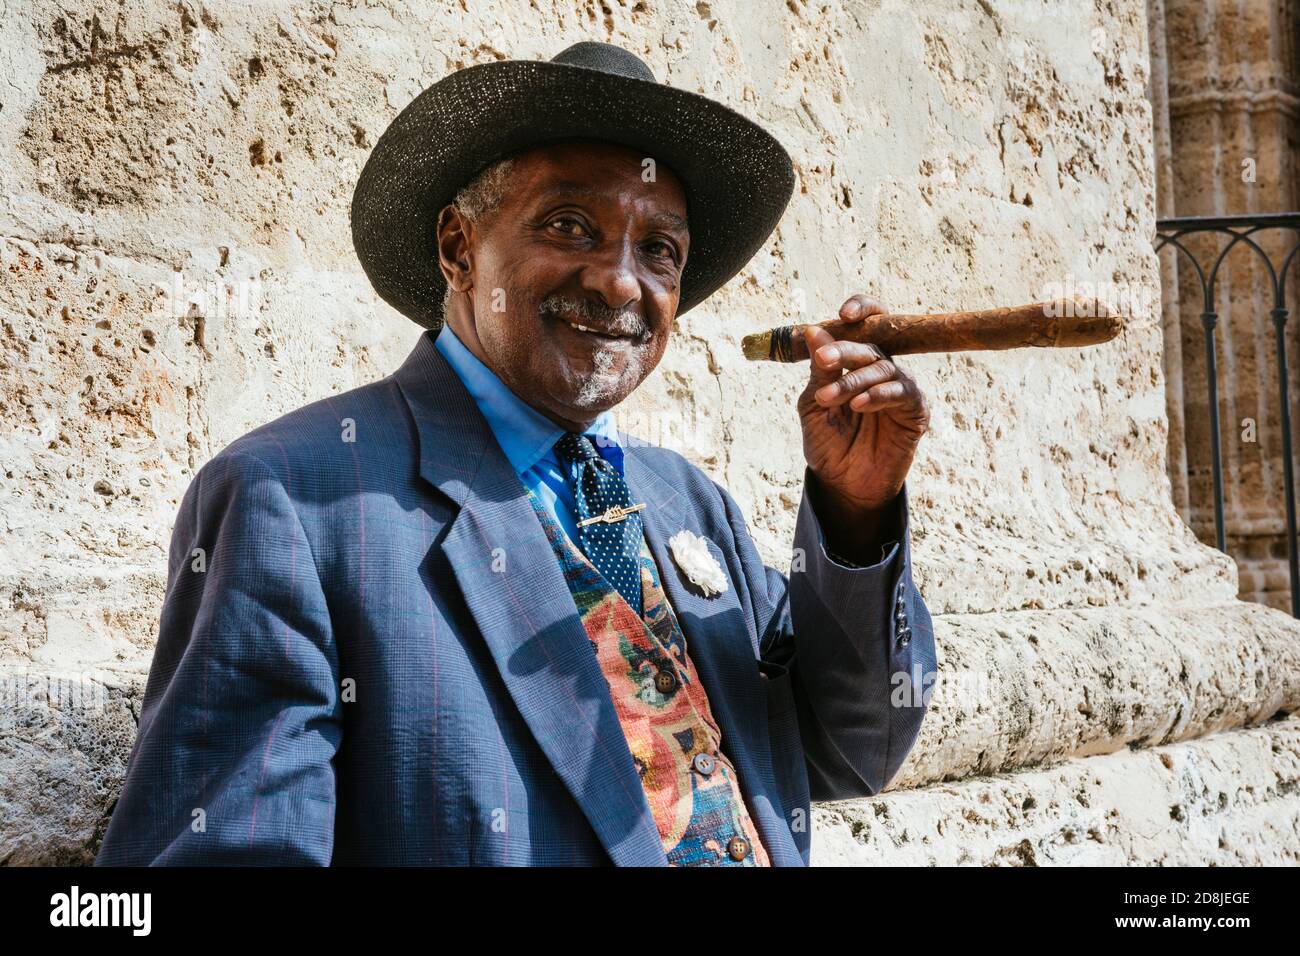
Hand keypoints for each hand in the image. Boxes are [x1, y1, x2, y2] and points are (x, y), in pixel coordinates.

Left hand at [797, 294, 929, 519]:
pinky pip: (903, 393)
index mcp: (857, 361)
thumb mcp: (815, 403)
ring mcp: (901, 388)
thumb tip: (812, 329)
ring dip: (854, 380)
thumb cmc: (828, 443)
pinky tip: (859, 405)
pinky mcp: (916, 410)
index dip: (862, 308)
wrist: (843, 485)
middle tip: (823, 359)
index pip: (868, 322)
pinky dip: (879, 395)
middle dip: (845, 350)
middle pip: (871, 345)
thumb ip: (819, 370)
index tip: (843, 313)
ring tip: (829, 399)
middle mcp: (881, 369)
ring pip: (883, 368)